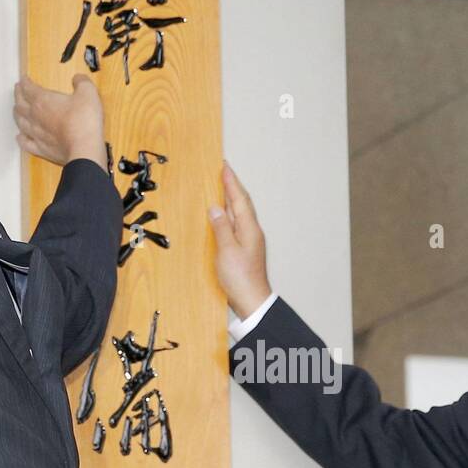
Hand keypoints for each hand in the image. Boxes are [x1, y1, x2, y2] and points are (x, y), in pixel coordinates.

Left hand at [14, 73, 104, 166]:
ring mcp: (36, 134)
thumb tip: (78, 79)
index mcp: (43, 100)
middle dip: (18, 95)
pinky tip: (20, 137)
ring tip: (17, 109)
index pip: (28, 88)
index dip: (25, 82)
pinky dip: (21, 138)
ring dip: (17, 114)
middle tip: (18, 90)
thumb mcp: (88, 94)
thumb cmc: (84, 122)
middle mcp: (35, 116)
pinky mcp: (41, 149)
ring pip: (20, 122)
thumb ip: (82, 83)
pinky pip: (26, 143)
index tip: (24, 79)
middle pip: (20, 103)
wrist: (84, 149)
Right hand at [207, 160, 271, 320]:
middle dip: (232, 186)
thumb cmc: (240, 278)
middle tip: (223, 172)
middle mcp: (251, 231)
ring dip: (232, 199)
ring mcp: (249, 240)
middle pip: (242, 203)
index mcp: (249, 228)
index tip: (224, 166)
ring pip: (240, 213)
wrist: (252, 301)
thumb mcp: (227, 251)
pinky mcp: (244, 249)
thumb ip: (221, 227)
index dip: (231, 182)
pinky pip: (236, 224)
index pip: (239, 199)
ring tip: (223, 187)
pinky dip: (230, 214)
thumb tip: (215, 208)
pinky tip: (223, 216)